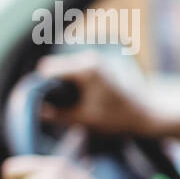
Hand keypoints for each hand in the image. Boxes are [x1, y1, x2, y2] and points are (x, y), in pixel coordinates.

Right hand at [36, 52, 157, 136]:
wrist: (144, 115)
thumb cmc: (116, 119)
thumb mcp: (84, 119)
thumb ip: (57, 115)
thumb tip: (34, 111)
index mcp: (85, 69)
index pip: (47, 70)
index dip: (40, 87)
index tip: (41, 103)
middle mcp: (89, 59)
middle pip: (53, 67)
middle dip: (50, 85)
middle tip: (53, 106)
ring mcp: (94, 60)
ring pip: (62, 68)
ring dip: (60, 84)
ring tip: (67, 104)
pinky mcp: (97, 65)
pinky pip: (72, 70)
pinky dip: (69, 83)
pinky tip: (75, 99)